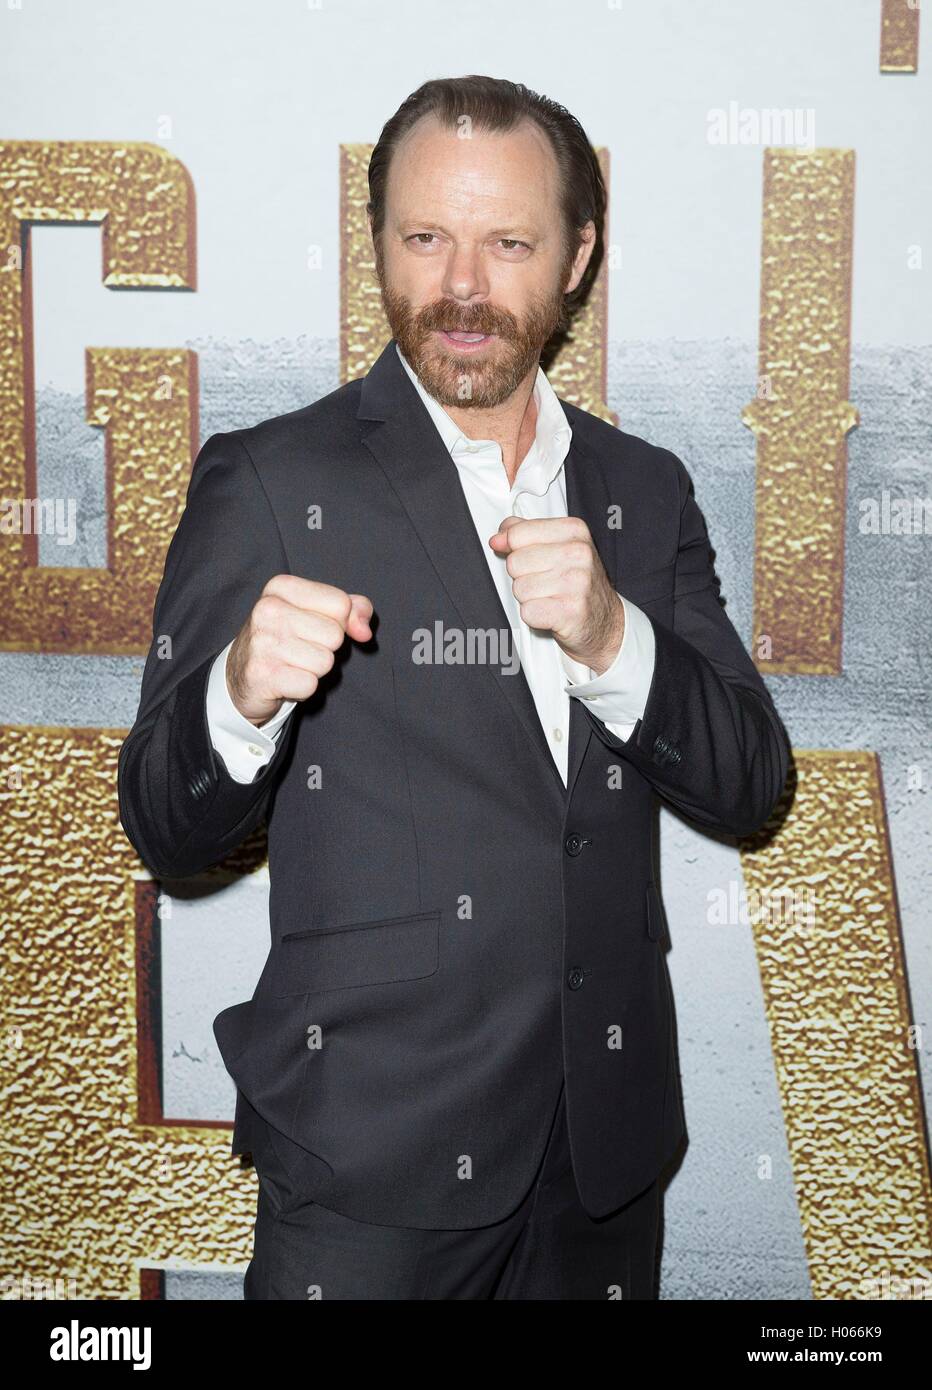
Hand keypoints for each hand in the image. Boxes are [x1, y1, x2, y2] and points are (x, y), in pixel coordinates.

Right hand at [226, 574, 372, 725]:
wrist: (242, 674)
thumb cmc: (288, 638)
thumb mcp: (318, 612)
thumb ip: (353, 610)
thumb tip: (364, 632)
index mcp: (282, 587)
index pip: (341, 604)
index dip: (339, 622)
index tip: (315, 627)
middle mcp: (268, 609)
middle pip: (335, 635)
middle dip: (325, 648)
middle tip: (300, 649)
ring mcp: (262, 642)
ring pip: (325, 662)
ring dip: (314, 670)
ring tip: (292, 664)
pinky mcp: (262, 674)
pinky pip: (309, 685)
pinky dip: (303, 688)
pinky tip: (285, 680)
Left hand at [489, 515, 623, 674]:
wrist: (605, 622)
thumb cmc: (577, 583)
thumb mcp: (557, 547)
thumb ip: (524, 534)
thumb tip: (497, 539)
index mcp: (574, 531)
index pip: (517, 534)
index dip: (515, 550)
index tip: (530, 560)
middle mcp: (579, 553)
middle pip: (515, 562)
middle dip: (523, 577)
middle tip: (546, 583)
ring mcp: (577, 582)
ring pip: (519, 588)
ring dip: (529, 598)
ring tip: (550, 598)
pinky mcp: (571, 611)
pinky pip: (527, 611)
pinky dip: (534, 616)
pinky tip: (551, 612)